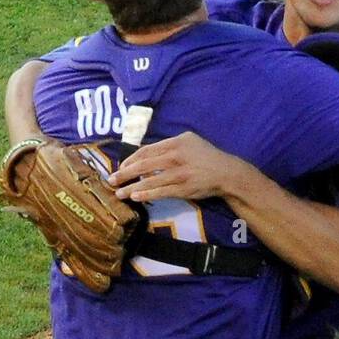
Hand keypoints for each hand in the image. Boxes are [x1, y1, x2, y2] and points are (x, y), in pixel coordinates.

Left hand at [109, 132, 240, 202]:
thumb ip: (170, 146)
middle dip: (124, 174)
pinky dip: (147, 194)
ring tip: (119, 193)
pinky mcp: (183, 188)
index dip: (130, 160)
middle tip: (111, 180)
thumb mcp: (189, 142)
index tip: (121, 167)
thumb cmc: (206, 156)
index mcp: (174, 143)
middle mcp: (175, 156)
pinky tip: (136, 197)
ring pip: (149, 180)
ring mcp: (179, 173)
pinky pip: (160, 192)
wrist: (226, 172)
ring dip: (131, 188)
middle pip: (143, 165)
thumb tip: (149, 154)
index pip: (146, 151)